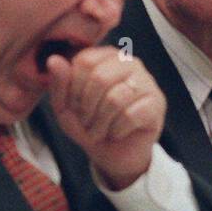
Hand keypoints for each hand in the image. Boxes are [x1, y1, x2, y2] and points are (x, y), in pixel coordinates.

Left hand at [47, 47, 165, 189]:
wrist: (114, 154)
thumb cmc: (89, 125)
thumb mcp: (65, 106)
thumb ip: (59, 83)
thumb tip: (54, 60)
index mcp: (106, 57)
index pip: (85, 61)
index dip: (73, 88)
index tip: (74, 106)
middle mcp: (129, 63)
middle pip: (100, 78)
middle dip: (87, 107)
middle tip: (87, 122)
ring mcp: (147, 82)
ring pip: (115, 98)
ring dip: (101, 122)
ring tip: (99, 131)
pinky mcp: (157, 103)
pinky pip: (130, 115)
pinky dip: (116, 130)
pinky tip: (117, 132)